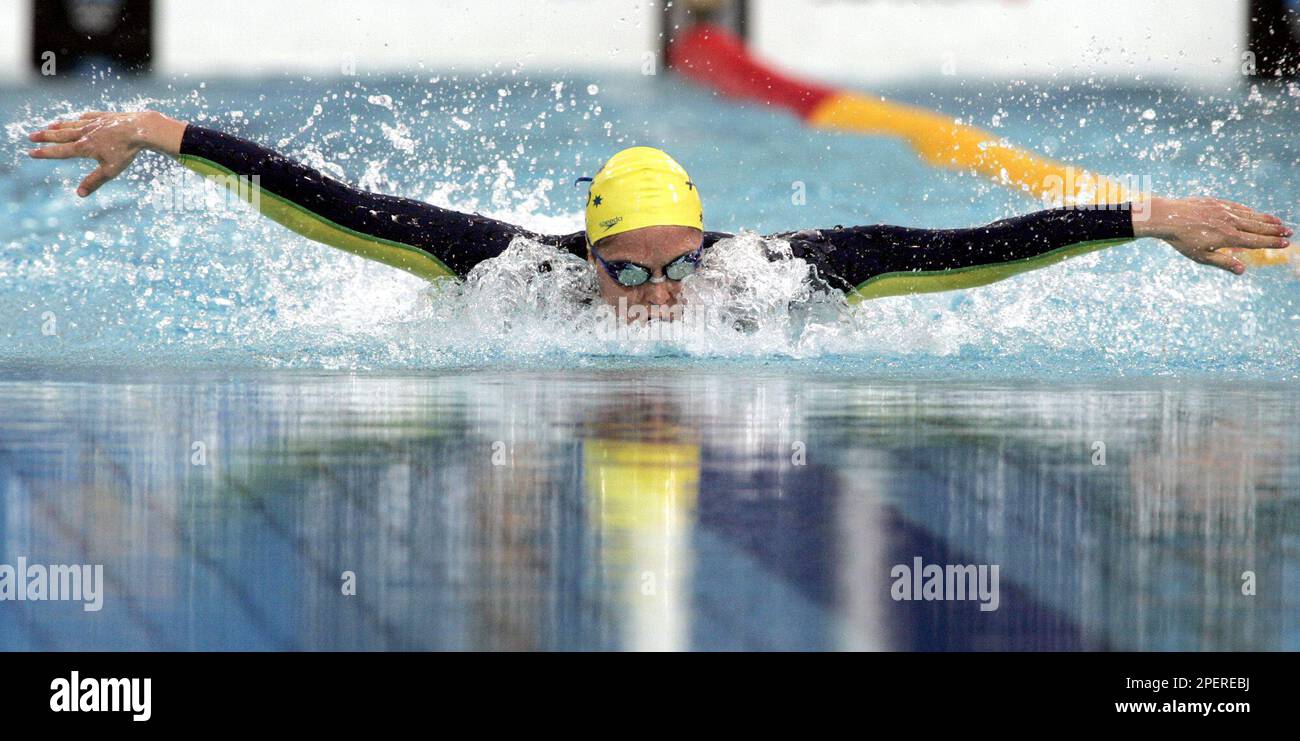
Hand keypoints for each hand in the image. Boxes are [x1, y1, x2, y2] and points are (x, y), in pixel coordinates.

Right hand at [28, 111, 186, 196]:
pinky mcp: (105, 117)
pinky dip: (81, 118)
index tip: (31, 152)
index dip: (45, 153)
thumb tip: (80, 194)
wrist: (140, 129)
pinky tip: (79, 117)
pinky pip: (89, 117)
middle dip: (45, 137)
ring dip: (59, 126)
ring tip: (49, 127)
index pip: (60, 151)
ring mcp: (94, 123)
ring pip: (72, 124)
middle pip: (60, 135)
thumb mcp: (110, 170)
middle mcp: (85, 133)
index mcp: (84, 147)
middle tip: (31, 136)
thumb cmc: (126, 151)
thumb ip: (94, 181)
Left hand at [1133, 196, 1290, 273]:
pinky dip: (1250, 211)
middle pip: (1257, 227)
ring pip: (1250, 215)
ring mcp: (1224, 210)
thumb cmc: (1182, 240)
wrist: (1167, 217)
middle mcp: (1230, 222)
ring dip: (1266, 219)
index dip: (1271, 243)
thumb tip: (1242, 270)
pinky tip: (1255, 213)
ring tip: (1279, 222)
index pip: (1256, 241)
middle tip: (1289, 232)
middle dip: (1275, 230)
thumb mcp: (1201, 256)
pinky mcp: (1217, 202)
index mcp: (1228, 237)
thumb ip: (1223, 262)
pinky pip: (1238, 207)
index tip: (1285, 243)